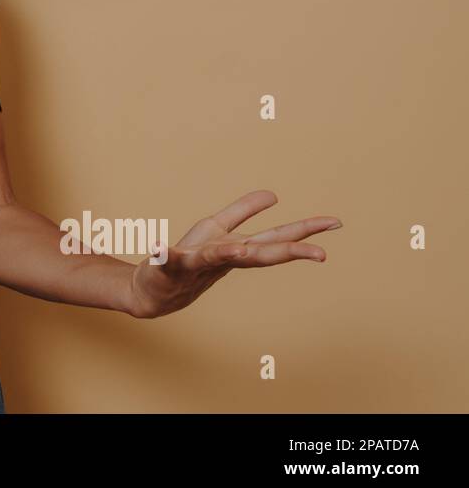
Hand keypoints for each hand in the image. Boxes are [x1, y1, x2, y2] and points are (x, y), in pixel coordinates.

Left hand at [128, 190, 339, 318]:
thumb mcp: (217, 230)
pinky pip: (165, 258)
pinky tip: (159, 246)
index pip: (274, 237)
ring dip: (227, 252)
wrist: (152, 293)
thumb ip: (243, 211)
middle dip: (290, 250)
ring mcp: (193, 262)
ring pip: (215, 256)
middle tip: (323, 254)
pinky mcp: (165, 266)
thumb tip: (273, 194)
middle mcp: (220, 256)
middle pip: (259, 251)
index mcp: (233, 246)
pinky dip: (163, 253)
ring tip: (241, 249)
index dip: (303, 229)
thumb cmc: (187, 261)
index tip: (335, 223)